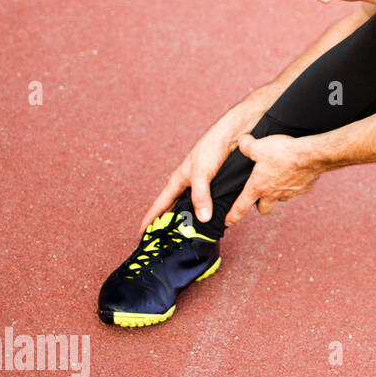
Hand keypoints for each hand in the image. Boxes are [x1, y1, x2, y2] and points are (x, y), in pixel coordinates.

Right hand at [139, 92, 270, 232]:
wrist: (233, 135)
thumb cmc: (212, 149)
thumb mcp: (202, 173)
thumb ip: (201, 195)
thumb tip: (202, 218)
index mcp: (177, 181)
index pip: (160, 205)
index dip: (150, 220)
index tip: (142, 236)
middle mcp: (187, 184)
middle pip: (174, 208)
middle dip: (168, 224)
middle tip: (166, 241)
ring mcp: (201, 184)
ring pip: (191, 207)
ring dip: (189, 220)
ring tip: (189, 236)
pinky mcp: (215, 184)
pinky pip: (207, 203)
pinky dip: (207, 213)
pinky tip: (212, 222)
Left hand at [225, 134, 322, 226]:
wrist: (311, 155)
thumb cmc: (283, 152)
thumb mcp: (258, 146)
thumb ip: (246, 145)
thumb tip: (243, 141)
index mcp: (258, 187)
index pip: (241, 206)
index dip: (233, 215)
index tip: (229, 221)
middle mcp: (273, 194)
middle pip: (263, 209)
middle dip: (259, 206)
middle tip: (258, 198)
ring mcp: (290, 193)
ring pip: (280, 199)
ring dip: (277, 194)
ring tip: (278, 181)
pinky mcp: (304, 189)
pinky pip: (296, 190)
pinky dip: (294, 185)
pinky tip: (295, 173)